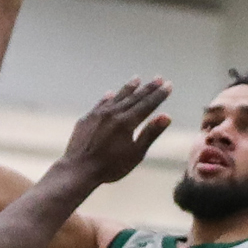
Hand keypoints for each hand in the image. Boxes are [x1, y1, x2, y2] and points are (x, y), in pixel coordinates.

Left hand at [53, 78, 172, 186]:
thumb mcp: (136, 153)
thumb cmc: (110, 166)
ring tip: (137, 79)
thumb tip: (167, 116)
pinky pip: (100, 104)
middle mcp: (113, 113)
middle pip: (134, 98)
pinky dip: (107, 98)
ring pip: (116, 97)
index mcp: (127, 122)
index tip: (169, 85)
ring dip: (128, 88)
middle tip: (159, 78)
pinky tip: (110, 94)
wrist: (78, 169)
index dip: (159, 95)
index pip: (147, 104)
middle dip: (148, 88)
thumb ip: (150, 133)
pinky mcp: (86, 119)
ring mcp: (98, 114)